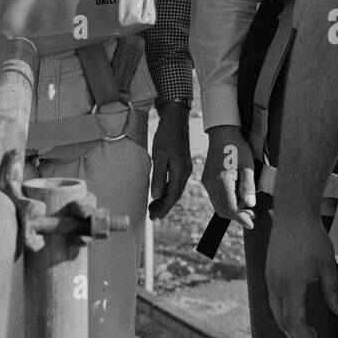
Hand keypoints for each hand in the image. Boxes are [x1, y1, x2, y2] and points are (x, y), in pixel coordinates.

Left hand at [148, 104, 192, 220]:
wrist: (176, 120)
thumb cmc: (166, 135)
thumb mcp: (159, 156)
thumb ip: (158, 177)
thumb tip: (155, 195)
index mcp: (181, 171)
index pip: (173, 195)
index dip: (164, 208)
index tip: (155, 218)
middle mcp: (185, 172)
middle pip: (174, 195)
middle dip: (163, 206)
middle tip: (151, 217)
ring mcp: (184, 168)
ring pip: (174, 189)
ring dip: (164, 199)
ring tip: (152, 208)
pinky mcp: (181, 164)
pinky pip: (174, 182)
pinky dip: (166, 190)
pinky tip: (158, 193)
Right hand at [201, 125, 256, 229]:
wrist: (223, 132)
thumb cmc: (237, 146)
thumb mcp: (248, 165)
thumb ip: (248, 186)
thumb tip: (250, 205)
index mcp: (222, 181)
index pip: (230, 208)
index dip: (241, 218)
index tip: (250, 224)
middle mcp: (211, 184)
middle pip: (222, 210)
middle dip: (236, 216)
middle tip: (251, 216)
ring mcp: (207, 182)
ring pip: (218, 204)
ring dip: (231, 209)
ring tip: (246, 206)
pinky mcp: (207, 179)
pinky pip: (215, 196)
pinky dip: (226, 201)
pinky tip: (237, 196)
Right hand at [265, 213, 337, 337]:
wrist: (293, 215)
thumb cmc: (312, 238)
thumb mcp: (328, 265)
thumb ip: (333, 291)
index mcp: (291, 285)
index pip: (294, 321)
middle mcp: (276, 285)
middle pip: (282, 321)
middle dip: (296, 337)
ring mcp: (270, 279)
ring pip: (275, 312)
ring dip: (289, 326)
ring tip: (305, 333)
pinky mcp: (269, 273)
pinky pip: (273, 300)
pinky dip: (283, 313)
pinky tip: (295, 313)